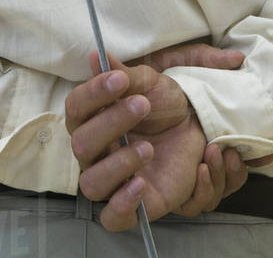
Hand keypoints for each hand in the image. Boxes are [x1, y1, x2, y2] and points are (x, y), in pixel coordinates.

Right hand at [65, 48, 266, 231]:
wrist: (196, 124)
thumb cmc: (165, 101)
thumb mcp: (148, 83)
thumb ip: (123, 73)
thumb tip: (97, 55)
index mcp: (91, 118)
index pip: (75, 107)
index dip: (94, 93)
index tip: (121, 80)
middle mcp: (94, 151)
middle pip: (81, 144)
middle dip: (111, 122)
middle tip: (144, 105)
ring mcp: (112, 179)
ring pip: (91, 183)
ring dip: (118, 164)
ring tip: (148, 148)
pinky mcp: (134, 204)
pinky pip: (112, 218)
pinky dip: (121, 204)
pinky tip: (140, 183)